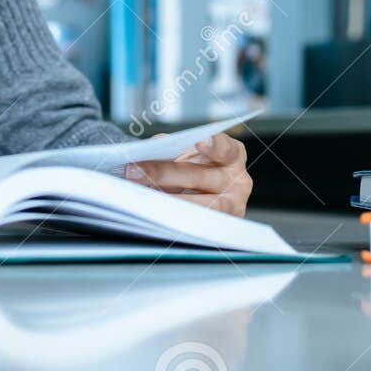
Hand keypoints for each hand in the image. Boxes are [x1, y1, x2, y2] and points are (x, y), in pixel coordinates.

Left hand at [126, 132, 251, 216]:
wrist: (205, 198)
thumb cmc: (197, 171)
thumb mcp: (188, 155)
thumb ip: (172, 148)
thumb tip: (150, 149)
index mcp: (232, 156)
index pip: (225, 149)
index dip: (213, 145)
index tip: (199, 142)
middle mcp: (237, 181)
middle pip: (199, 177)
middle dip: (164, 173)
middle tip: (134, 171)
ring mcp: (232, 207)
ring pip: (199, 205)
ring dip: (167, 201)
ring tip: (142, 198)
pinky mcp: (219, 228)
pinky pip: (195, 225)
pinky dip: (174, 220)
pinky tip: (155, 216)